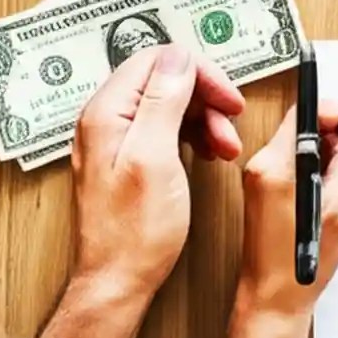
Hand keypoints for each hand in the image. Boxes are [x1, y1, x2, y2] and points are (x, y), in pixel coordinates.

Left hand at [71, 44, 244, 299]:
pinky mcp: (129, 160)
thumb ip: (164, 102)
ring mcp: (116, 140)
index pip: (155, 61)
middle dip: (205, 98)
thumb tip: (177, 58)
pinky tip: (206, 154)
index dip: (199, 73)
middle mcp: (107, 121)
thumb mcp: (155, 159)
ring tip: (224, 147)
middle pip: (164, 80)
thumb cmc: (134, 232)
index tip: (227, 98)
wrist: (119, 279)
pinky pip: (164, 130)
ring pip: (168, 106)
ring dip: (203, 119)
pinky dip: (192, 136)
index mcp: (107, 113)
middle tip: (230, 124)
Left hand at [236, 102, 337, 319]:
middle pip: (309, 125)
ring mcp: (263, 178)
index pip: (312, 110)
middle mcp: (263, 165)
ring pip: (308, 145)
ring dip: (335, 159)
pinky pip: (301, 166)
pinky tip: (334, 197)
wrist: (272, 299)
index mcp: (275, 165)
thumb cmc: (296, 267)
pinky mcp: (268, 191)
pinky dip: (323, 174)